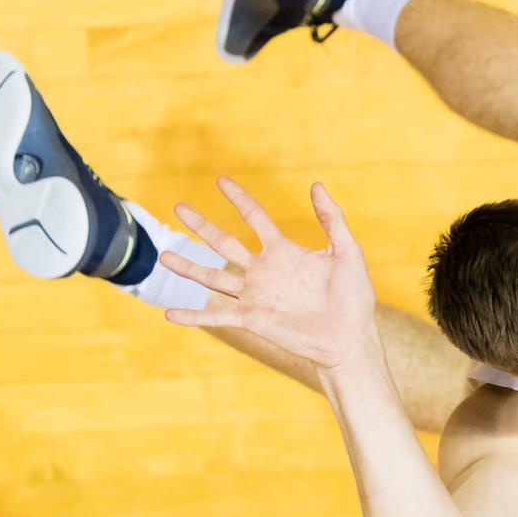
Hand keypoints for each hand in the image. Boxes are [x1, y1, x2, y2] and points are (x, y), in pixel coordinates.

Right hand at [158, 176, 378, 372]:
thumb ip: (332, 219)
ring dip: (189, 267)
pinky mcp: (253, 320)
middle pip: (225, 242)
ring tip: (163, 256)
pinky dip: (193, 315)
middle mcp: (264, 271)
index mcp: (284, 251)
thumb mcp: (346, 251)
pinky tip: (169, 313)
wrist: (349, 336)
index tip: (221, 180)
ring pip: (213, 277)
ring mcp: (255, 295)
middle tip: (179, 207)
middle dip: (201, 225)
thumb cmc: (354, 295)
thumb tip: (317, 185)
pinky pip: (218, 316)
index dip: (239, 199)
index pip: (256, 218)